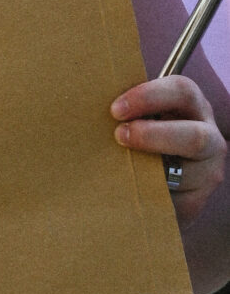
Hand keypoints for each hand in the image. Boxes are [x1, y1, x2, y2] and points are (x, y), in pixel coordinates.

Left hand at [112, 74, 226, 223]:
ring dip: (148, 171)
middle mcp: (209, 138)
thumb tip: (83, 100)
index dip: (148, 97)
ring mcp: (207, 172)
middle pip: (195, 136)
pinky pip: (173, 202)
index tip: (115, 110)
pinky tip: (125, 191)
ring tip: (119, 168)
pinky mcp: (195, 202)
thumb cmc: (138, 138)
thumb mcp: (139, 117)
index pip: (182, 91)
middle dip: (153, 136)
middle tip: (119, 136)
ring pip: (187, 175)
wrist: (153, 181)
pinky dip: (145, 196)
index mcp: (192, 107)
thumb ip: (128, 110)